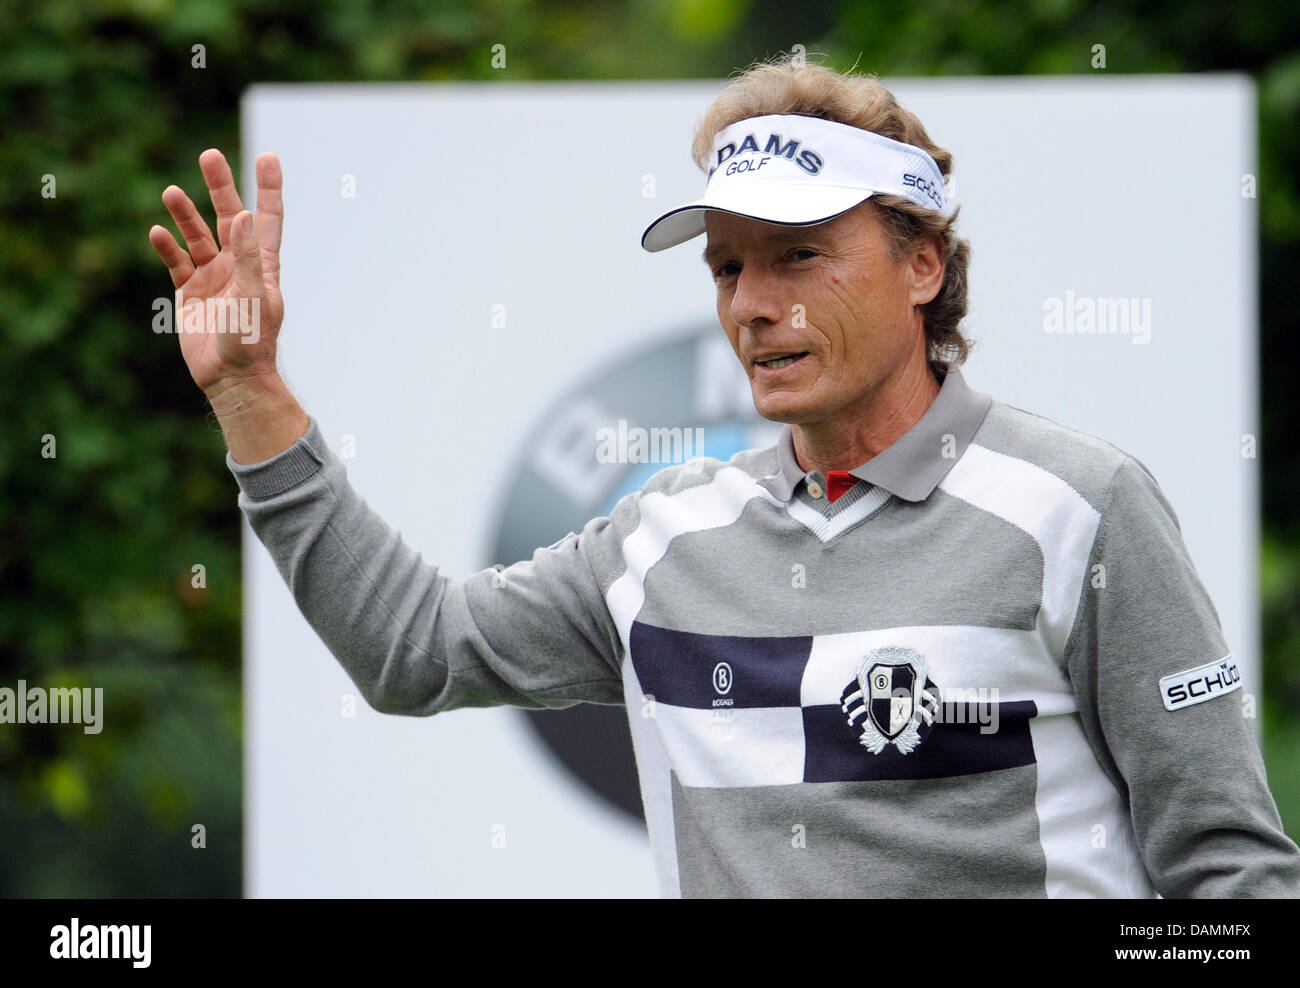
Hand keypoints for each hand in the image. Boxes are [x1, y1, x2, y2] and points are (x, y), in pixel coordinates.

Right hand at [148, 149, 284, 395]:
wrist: (231, 378)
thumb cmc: (251, 340)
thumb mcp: (252, 295)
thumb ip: (248, 256)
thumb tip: (245, 215)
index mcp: (262, 264)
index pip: (268, 218)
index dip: (268, 189)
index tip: (269, 157)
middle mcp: (238, 265)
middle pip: (229, 216)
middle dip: (220, 187)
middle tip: (209, 156)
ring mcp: (213, 277)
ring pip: (197, 236)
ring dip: (185, 214)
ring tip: (172, 192)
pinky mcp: (190, 293)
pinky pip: (176, 262)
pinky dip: (167, 246)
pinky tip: (156, 231)